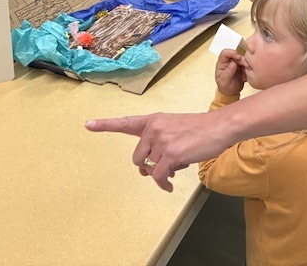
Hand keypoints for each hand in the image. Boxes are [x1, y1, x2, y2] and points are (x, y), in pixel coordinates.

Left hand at [85, 110, 232, 191]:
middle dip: (148, 166)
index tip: (88, 124)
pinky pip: (159, 176)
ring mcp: (161, 141)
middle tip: (165, 167)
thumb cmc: (199, 129)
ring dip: (162, 173)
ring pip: (150, 168)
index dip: (105, 124)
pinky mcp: (170, 154)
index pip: (125, 122)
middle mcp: (154, 128)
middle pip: (138, 158)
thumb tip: (147, 169)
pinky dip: (164, 184)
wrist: (219, 127)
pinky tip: (170, 185)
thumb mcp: (174, 127)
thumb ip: (157, 143)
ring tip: (178, 165)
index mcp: (153, 120)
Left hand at [215, 49, 245, 95]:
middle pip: (236, 55)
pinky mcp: (242, 67)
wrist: (231, 93)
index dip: (231, 52)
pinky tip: (246, 77)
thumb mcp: (224, 82)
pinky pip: (247, 65)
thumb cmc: (225, 87)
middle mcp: (228, 62)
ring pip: (242, 59)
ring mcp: (235, 64)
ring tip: (246, 74)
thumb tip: (233, 63)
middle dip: (242, 60)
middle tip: (246, 66)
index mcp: (221, 63)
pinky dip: (248, 70)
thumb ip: (227, 72)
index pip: (225, 53)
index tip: (238, 57)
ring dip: (246, 65)